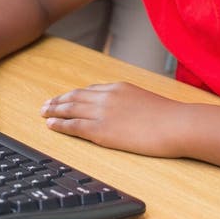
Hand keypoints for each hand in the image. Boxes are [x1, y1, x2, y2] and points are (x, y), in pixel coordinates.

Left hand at [41, 82, 185, 156]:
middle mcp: (107, 96)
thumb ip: (132, 102)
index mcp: (119, 88)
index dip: (74, 95)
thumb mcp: (147, 101)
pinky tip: (51, 125)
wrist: (176, 124)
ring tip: (43, 113)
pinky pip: (74, 126)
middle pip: (76, 96)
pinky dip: (60, 124)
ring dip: (55, 110)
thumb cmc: (169, 117)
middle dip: (59, 100)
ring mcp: (103, 112)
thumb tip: (129, 112)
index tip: (66, 98)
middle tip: (46, 104)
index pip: (90, 90)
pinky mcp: (102, 130)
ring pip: (71, 108)